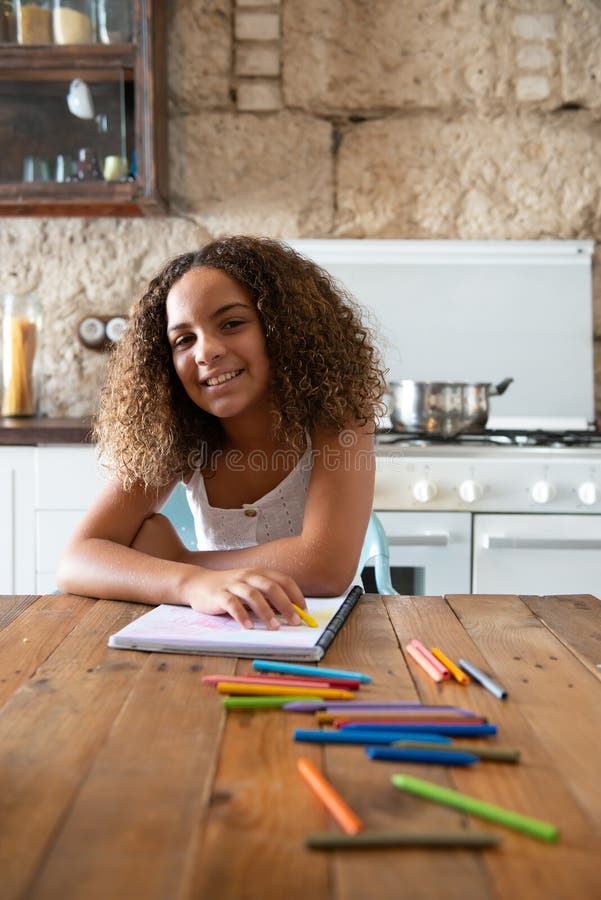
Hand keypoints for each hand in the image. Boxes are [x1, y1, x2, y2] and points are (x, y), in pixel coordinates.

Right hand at [180, 566, 306, 629]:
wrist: (197, 583)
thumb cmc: (229, 588)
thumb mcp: (250, 588)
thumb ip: (266, 597)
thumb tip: (288, 612)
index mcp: (258, 572)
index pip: (283, 580)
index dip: (296, 594)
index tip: (305, 610)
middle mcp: (248, 575)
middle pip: (271, 587)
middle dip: (286, 604)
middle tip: (296, 621)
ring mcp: (233, 584)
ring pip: (253, 595)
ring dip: (266, 612)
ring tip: (275, 627)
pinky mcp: (219, 594)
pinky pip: (232, 604)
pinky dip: (242, 615)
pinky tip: (248, 626)